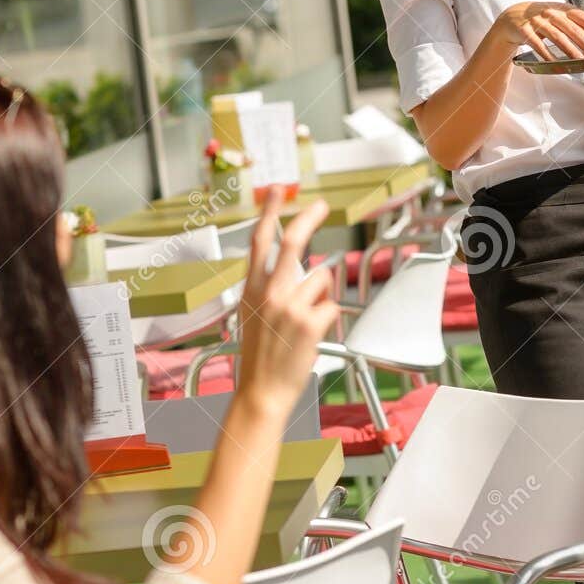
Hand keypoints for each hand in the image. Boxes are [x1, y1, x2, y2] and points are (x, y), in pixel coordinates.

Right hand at [236, 188, 339, 418]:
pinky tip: (312, 336)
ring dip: (321, 295)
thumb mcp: (253, 316)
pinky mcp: (310, 321)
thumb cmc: (260, 357)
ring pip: (321, 278)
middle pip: (292, 243)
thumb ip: (270, 289)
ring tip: (304, 324)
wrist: (262, 392)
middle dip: (308, 219)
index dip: (270, 213)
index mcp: (251, 290)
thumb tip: (303, 269)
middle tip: (321, 205)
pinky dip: (327, 317)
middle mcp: (269, 293)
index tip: (277, 191)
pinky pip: (331, 305)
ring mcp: (290, 306)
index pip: (260, 242)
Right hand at [497, 1, 583, 61]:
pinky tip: (555, 63)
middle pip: (573, 29)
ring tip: (580, 61)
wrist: (513, 16)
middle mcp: (552, 13)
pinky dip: (547, 54)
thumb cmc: (543, 18)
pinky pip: (538, 44)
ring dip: (570, 50)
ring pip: (557, 37)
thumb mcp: (564, 17)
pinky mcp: (526, 31)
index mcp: (564, 9)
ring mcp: (538, 21)